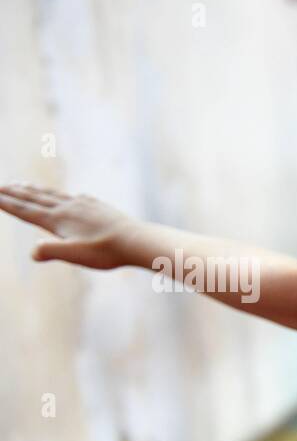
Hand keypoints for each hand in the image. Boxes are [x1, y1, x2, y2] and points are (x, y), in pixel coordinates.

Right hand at [0, 184, 135, 268]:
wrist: (138, 241)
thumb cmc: (107, 252)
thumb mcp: (76, 255)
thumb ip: (52, 252)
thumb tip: (33, 252)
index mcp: (58, 219)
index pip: (26, 210)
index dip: (6, 203)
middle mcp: (68, 207)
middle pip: (35, 198)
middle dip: (14, 192)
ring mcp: (84, 205)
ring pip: (53, 195)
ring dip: (34, 190)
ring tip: (23, 185)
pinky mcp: (98, 207)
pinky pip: (75, 198)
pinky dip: (63, 195)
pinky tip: (69, 197)